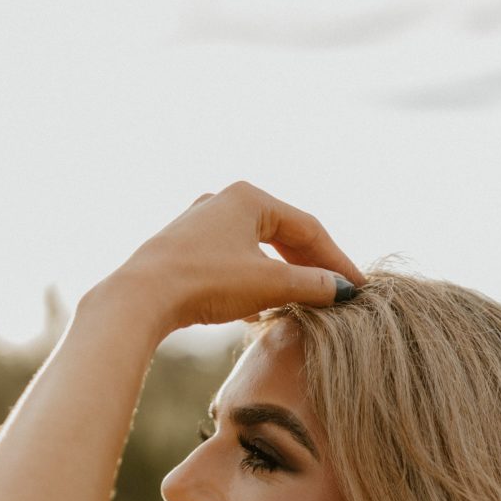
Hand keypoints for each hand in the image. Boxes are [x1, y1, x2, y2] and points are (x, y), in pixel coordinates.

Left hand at [95, 180, 366, 338]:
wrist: (142, 297)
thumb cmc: (206, 283)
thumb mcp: (268, 285)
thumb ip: (310, 285)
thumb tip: (341, 290)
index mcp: (249, 197)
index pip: (308, 228)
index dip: (337, 259)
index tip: (358, 287)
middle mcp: (224, 201)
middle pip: (283, 234)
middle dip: (312, 264)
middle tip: (338, 291)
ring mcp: (201, 223)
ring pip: (257, 247)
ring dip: (285, 273)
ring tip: (306, 298)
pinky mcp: (185, 249)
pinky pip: (234, 260)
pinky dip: (256, 278)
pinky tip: (262, 304)